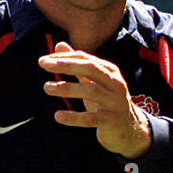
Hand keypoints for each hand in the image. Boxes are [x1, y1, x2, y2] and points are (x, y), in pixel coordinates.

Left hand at [39, 42, 151, 158]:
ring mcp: (114, 102)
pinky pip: (91, 118)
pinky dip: (74, 117)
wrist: (128, 128)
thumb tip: (59, 44)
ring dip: (66, 88)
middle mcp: (115, 83)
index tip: (44, 60)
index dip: (64, 57)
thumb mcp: (93, 81)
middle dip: (66, 65)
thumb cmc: (105, 100)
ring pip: (90, 91)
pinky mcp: (111, 120)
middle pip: (91, 69)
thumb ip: (77, 64)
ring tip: (46, 87)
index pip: (85, 59)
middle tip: (44, 64)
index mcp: (110, 71)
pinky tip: (57, 116)